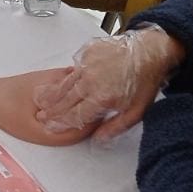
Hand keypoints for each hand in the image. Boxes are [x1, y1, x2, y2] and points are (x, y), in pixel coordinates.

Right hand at [32, 27, 183, 141]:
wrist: (150, 51)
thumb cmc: (144, 80)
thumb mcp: (136, 111)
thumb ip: (115, 127)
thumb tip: (98, 140)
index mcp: (101, 97)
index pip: (74, 115)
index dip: (61, 122)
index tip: (52, 126)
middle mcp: (90, 81)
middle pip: (65, 99)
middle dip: (52, 110)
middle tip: (42, 115)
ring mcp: (87, 64)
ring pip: (65, 83)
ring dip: (54, 94)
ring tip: (43, 100)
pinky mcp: (87, 52)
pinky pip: (73, 68)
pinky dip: (66, 76)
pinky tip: (61, 82)